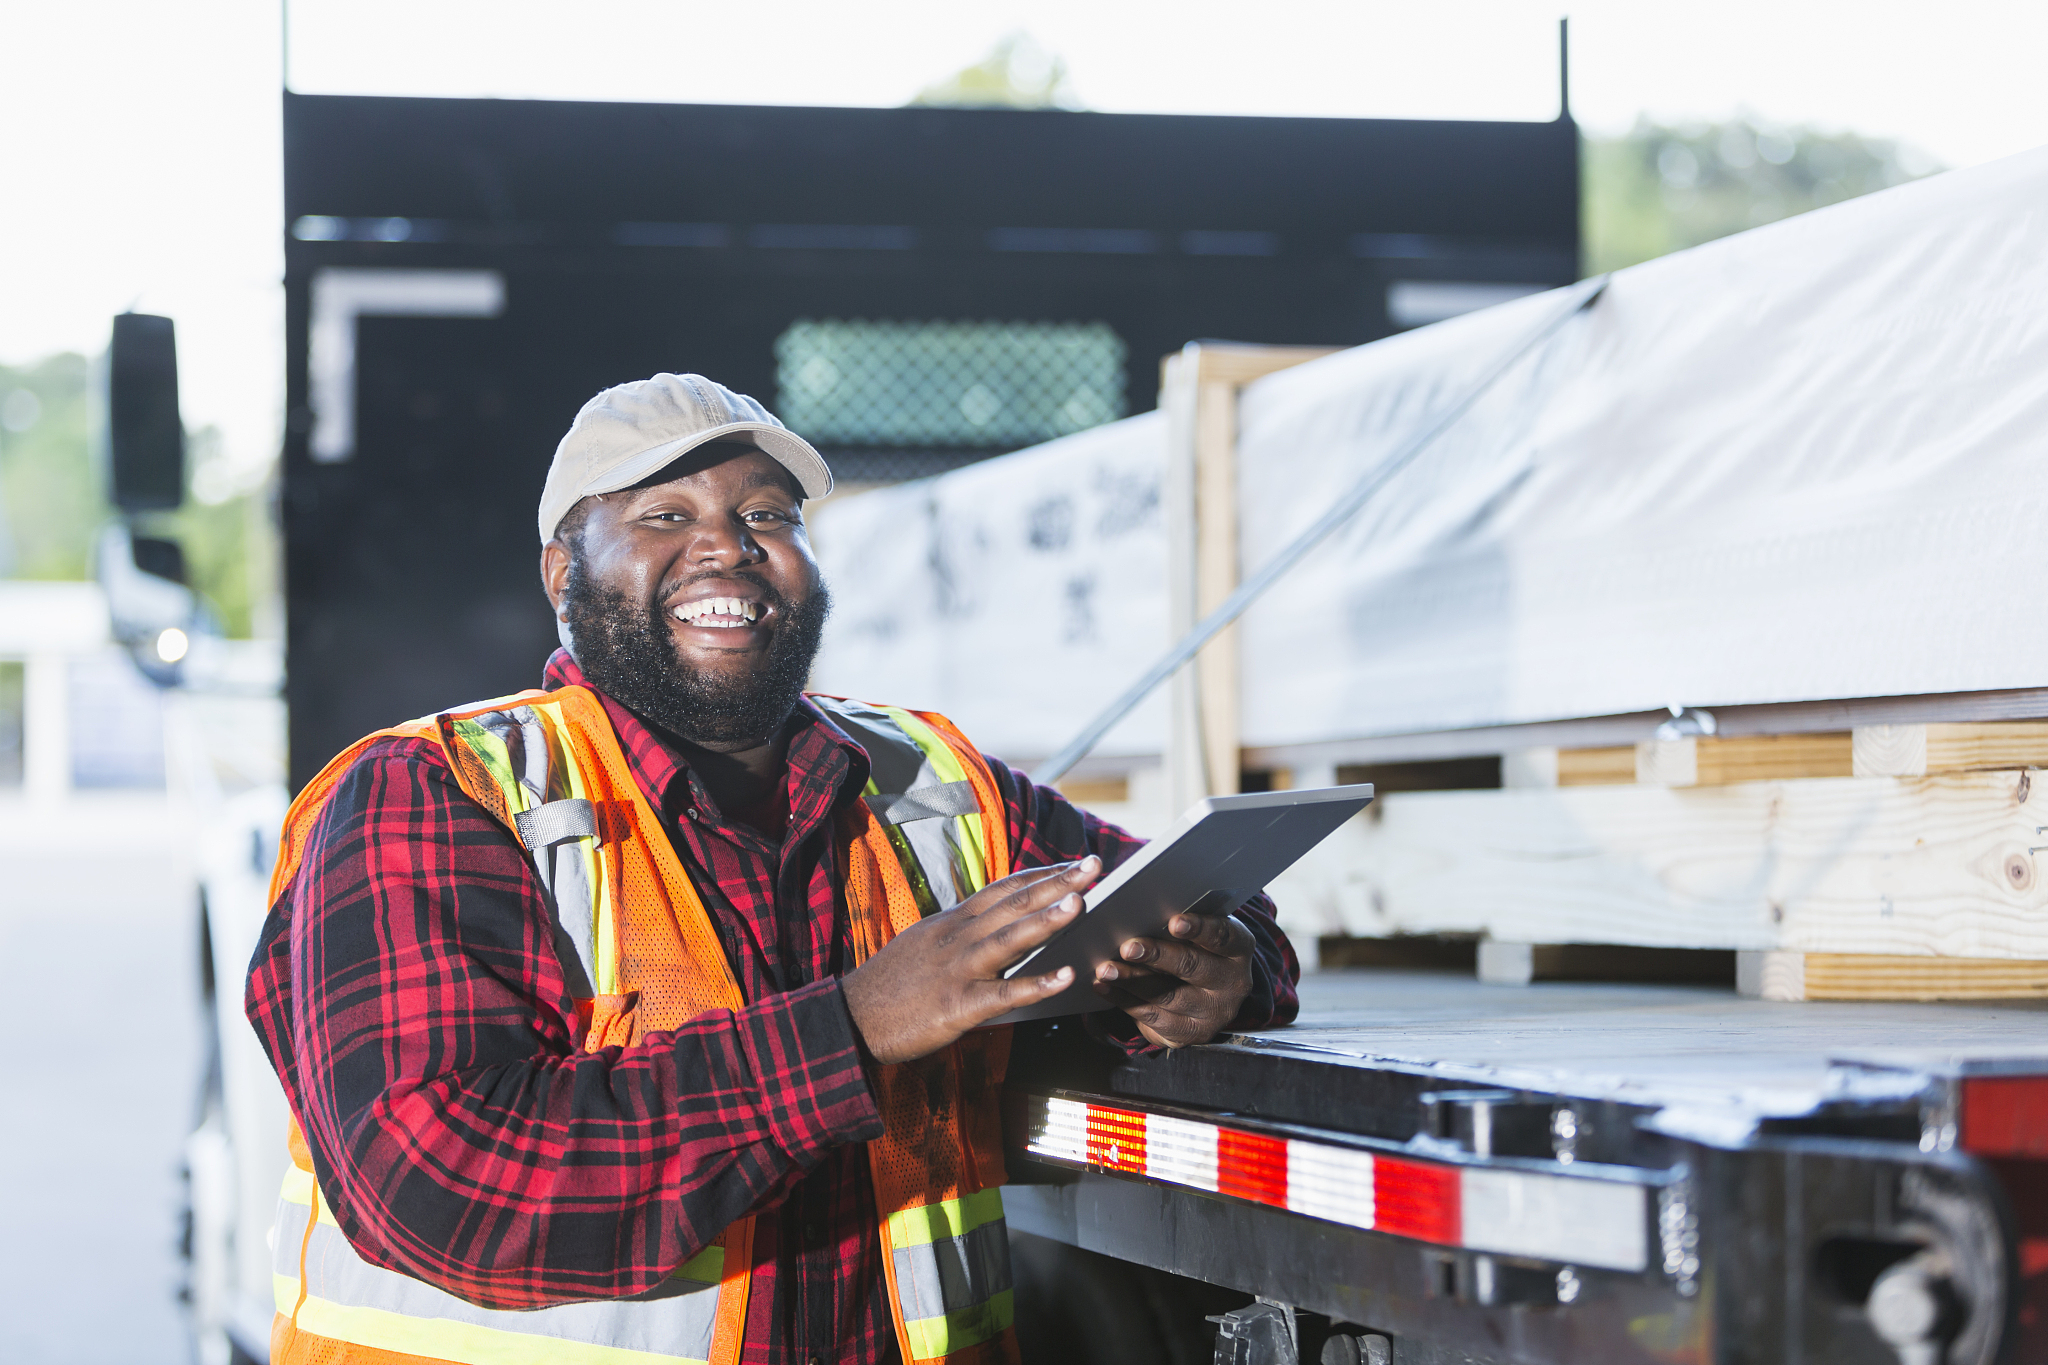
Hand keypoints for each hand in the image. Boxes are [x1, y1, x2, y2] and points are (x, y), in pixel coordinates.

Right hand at [842, 857, 1101, 1063]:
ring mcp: (958, 969)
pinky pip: (1004, 993)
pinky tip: (1066, 978)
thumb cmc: (889, 985)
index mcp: (952, 922)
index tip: (1074, 862)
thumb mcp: (924, 943)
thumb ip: (961, 933)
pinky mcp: (956, 1005)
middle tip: (1095, 865)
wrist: (849, 1017)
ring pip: (1010, 938)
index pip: (1004, 889)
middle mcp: (958, 938)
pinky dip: (1037, 984)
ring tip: (1081, 902)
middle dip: (1057, 882)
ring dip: (1047, 918)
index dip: (1042, 874)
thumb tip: (997, 924)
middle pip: (1014, 903)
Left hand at [1093, 909, 1254, 1048]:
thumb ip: (1181, 924)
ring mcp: (1214, 1013)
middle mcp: (1233, 983)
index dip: (1199, 929)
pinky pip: (1153, 1018)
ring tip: (1106, 969)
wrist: (1208, 992)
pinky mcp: (1191, 1033)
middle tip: (1128, 947)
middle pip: (1192, 967)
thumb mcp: (1200, 932)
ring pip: (1168, 996)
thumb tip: (1138, 908)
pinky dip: (1124, 1000)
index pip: (1222, 936)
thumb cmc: (1197, 947)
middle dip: (1157, 956)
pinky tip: (1104, 987)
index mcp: (1239, 948)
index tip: (1174, 922)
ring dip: (1132, 981)